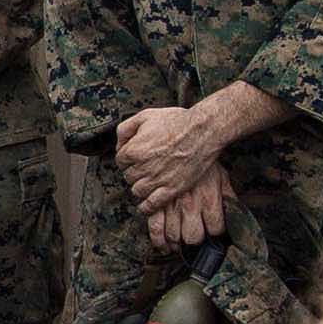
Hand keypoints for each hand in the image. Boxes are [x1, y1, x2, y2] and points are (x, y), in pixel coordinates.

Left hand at [112, 97, 222, 211]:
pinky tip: (146, 205)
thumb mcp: (146, 116)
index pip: (120, 160)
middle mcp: (142, 167)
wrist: (203, 131)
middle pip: (128, 176)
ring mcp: (157, 180)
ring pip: (137, 191)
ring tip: (148, 181)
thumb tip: (119, 144)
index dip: (128, 158)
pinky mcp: (171, 189)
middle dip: (134, 172)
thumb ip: (126, 128)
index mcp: (134, 150)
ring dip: (140, 187)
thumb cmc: (176, 121)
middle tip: (145, 167)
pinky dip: (146, 207)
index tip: (137, 156)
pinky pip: (151, 204)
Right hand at [144, 164, 230, 249]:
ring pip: (174, 237)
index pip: (215, 229)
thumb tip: (235, 214)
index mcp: (209, 199)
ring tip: (180, 244)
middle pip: (193, 238)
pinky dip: (158, 241)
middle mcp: (190, 205)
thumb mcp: (222, 177)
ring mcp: (171, 205)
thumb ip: (228, 197)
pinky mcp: (156, 202)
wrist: (180, 142)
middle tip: (196, 237)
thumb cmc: (202, 162)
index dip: (216, 233)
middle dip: (196, 240)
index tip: (213, 232)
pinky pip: (155, 228)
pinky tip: (163, 245)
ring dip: (177, 244)